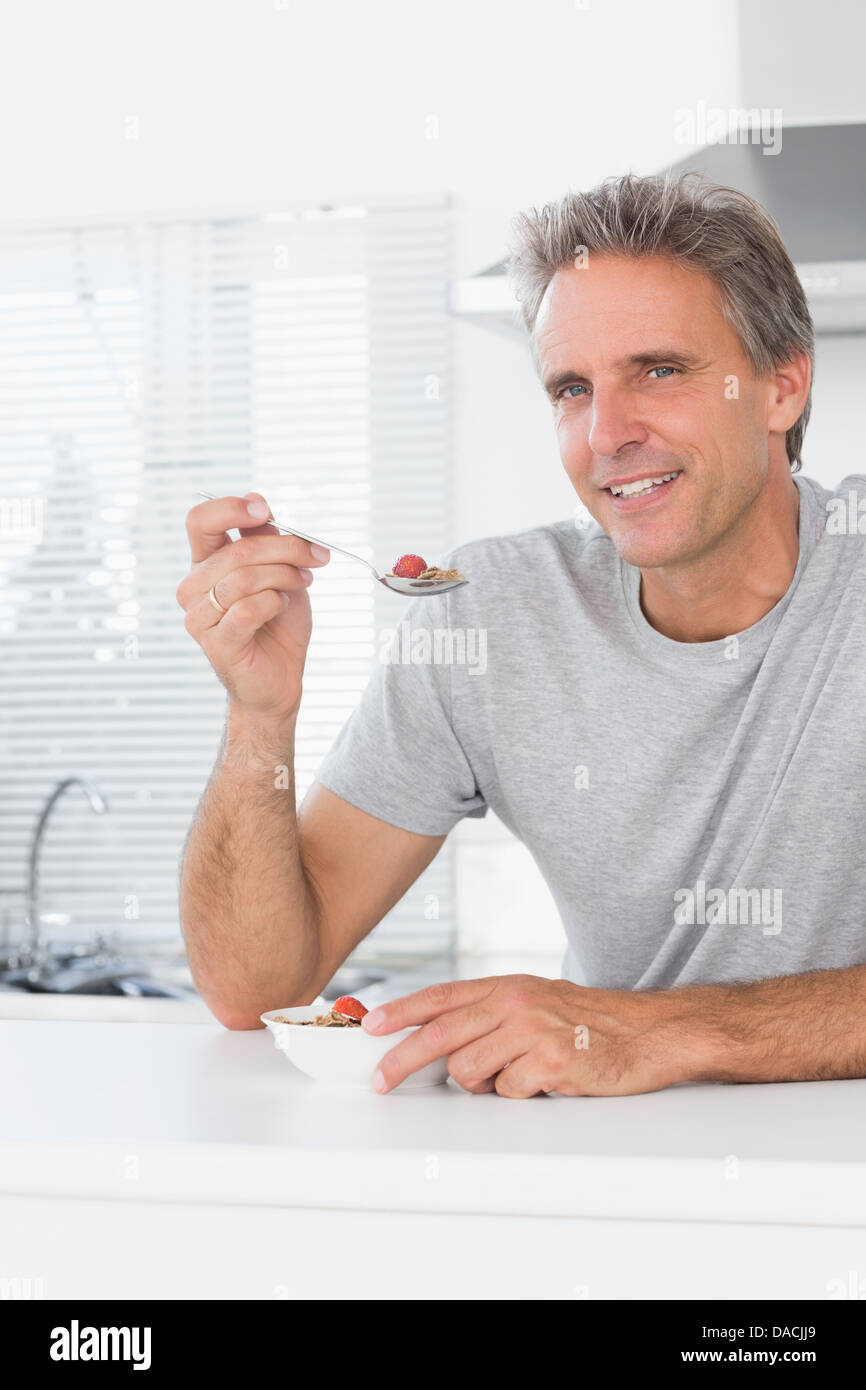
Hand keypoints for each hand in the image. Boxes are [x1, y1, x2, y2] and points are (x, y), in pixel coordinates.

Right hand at [177, 493, 329, 721]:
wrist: (280, 677)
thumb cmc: (277, 624)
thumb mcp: (277, 571)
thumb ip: (264, 539)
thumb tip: (257, 500)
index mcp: (205, 564)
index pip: (200, 521)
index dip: (231, 508)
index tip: (265, 510)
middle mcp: (193, 587)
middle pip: (238, 549)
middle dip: (286, 549)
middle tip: (316, 557)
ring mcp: (200, 616)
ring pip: (244, 578)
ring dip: (284, 576)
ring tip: (303, 582)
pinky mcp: (216, 642)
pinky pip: (249, 608)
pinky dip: (274, 603)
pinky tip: (281, 608)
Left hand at [362, 974, 703, 1097]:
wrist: (646, 1032)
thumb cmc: (590, 1022)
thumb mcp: (536, 1002)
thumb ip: (491, 1016)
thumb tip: (441, 1046)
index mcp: (507, 987)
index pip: (442, 996)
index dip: (402, 1011)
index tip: (371, 1027)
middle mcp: (515, 1003)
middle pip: (441, 1034)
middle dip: (402, 1061)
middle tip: (380, 1081)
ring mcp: (532, 1031)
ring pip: (470, 1070)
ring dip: (484, 1085)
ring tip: (518, 1076)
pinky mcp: (550, 1061)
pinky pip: (509, 1091)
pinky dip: (521, 1095)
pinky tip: (547, 1081)